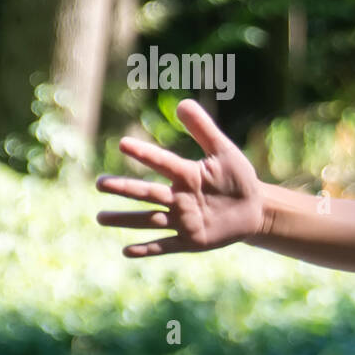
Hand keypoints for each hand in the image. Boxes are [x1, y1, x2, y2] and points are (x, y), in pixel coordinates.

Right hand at [95, 99, 264, 256]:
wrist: (255, 208)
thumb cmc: (237, 178)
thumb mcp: (224, 152)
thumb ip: (204, 130)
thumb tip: (183, 103)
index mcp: (185, 174)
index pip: (162, 162)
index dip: (145, 154)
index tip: (123, 144)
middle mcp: (178, 197)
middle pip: (147, 193)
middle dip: (124, 189)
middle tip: (99, 184)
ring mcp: (184, 220)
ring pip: (149, 219)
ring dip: (125, 219)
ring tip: (100, 217)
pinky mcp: (192, 241)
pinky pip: (167, 245)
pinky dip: (148, 249)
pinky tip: (126, 251)